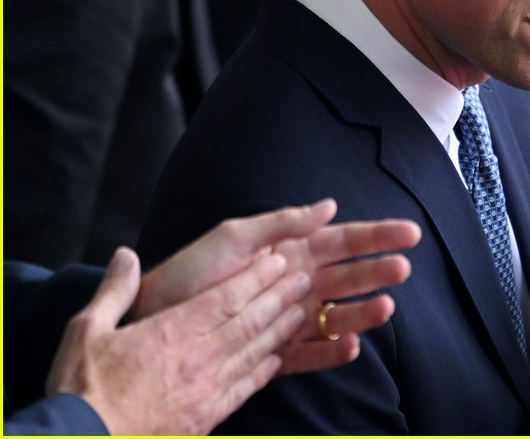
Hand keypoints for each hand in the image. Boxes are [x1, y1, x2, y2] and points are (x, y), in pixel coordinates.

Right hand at [46, 246, 310, 434]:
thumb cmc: (80, 390)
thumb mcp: (85, 331)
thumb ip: (114, 291)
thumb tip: (126, 255)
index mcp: (171, 332)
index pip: (227, 296)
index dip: (257, 277)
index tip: (278, 260)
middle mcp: (198, 357)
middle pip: (251, 320)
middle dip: (280, 296)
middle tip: (305, 278)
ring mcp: (206, 390)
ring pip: (255, 351)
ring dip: (281, 329)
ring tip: (301, 311)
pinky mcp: (206, 418)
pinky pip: (246, 388)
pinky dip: (265, 369)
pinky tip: (276, 359)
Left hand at [134, 199, 421, 374]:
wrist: (150, 317)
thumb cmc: (189, 274)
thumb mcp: (233, 236)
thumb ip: (282, 222)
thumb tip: (329, 205)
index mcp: (290, 252)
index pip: (343, 241)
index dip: (377, 236)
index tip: (409, 234)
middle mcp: (296, 285)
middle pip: (350, 277)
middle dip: (379, 272)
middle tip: (404, 270)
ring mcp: (288, 319)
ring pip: (338, 316)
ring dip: (364, 312)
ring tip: (385, 308)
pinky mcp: (274, 353)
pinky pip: (311, 355)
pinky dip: (332, 353)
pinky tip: (350, 347)